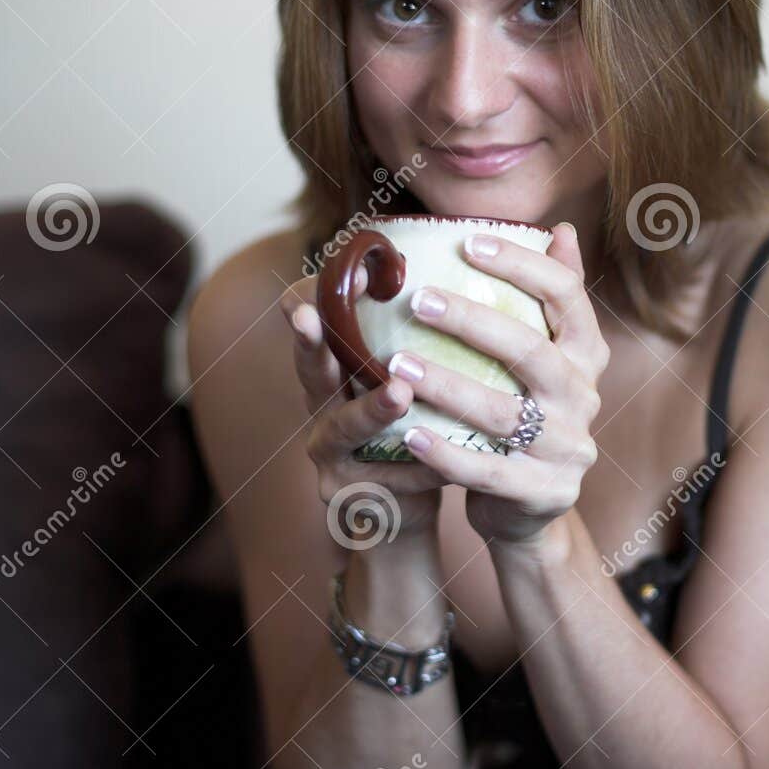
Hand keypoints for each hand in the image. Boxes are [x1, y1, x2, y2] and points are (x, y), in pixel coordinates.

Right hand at [280, 264, 445, 543]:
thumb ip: (415, 334)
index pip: (317, 329)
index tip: (321, 281)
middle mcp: (321, 408)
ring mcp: (329, 456)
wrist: (407, 505)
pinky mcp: (351, 497)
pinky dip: (420, 467)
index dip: (313, 305)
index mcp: (336, 372)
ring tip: (397, 393)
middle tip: (310, 316)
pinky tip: (446, 462)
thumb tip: (457, 263)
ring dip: (372, 410)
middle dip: (312, 346)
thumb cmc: (413, 426)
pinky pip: (389, 479)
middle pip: (311, 374)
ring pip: (345, 430)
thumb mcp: (404, 377)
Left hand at [387, 223, 609, 549]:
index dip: (522, 265)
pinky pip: (488, 472)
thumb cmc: (524, 412)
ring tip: (396, 364)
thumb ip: (550, 300)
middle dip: (472, 322)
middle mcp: (584, 397)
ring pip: (503, 414)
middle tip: (417, 300)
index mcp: (586, 353)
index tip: (468, 242)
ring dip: (447, 387)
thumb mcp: (544, 357)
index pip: (566, 295)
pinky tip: (407, 433)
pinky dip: (446, 453)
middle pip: (531, 351)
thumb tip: (562, 230)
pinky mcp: (544, 493)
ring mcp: (567, 448)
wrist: (531, 505)